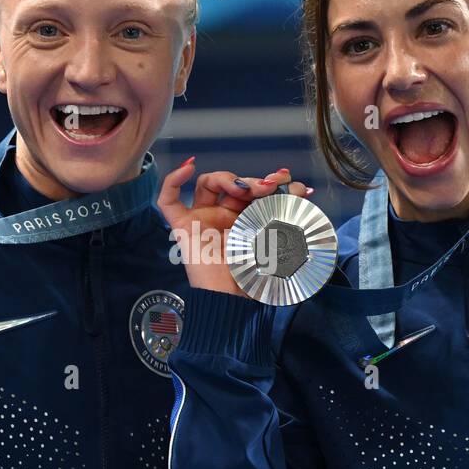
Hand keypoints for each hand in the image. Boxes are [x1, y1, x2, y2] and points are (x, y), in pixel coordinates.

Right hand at [157, 158, 311, 296]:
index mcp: (243, 221)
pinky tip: (188, 168)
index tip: (286, 180)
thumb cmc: (255, 276)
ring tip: (243, 188)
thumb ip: (285, 211)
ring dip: (226, 178)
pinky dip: (173, 181)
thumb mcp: (276, 237)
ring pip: (206, 184)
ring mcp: (201, 221)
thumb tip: (300, 188)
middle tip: (267, 187)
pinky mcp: (182, 228)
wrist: (235, 300)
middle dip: (250, 181)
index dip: (267, 181)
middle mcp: (221, 218)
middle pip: (230, 184)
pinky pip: (168, 201)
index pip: (251, 190)